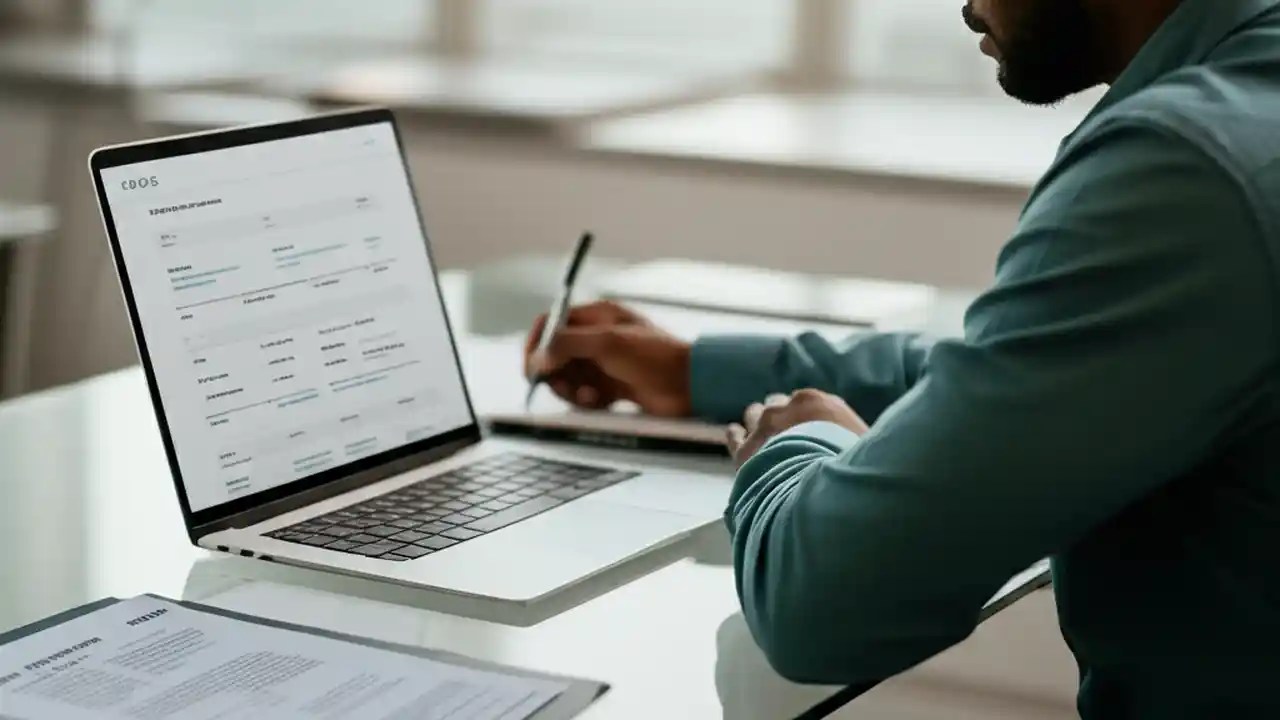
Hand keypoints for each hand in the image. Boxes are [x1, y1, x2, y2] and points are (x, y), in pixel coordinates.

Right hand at [524, 301, 692, 416]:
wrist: (690, 385)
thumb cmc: (656, 356)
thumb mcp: (608, 343)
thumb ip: (568, 345)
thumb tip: (538, 358)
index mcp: (597, 317)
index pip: (552, 323)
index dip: (537, 343)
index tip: (532, 365)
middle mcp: (597, 338)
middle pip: (555, 354)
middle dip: (553, 372)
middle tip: (558, 384)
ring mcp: (604, 364)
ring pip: (567, 377)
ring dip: (570, 389)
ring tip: (588, 395)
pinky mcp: (611, 388)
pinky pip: (583, 394)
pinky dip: (586, 400)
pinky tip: (600, 401)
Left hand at [726, 389, 868, 465]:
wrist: (823, 490)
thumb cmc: (852, 468)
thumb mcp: (863, 443)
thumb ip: (851, 433)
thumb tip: (855, 440)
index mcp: (817, 402)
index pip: (804, 401)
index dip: (803, 416)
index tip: (807, 427)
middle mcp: (786, 407)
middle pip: (777, 404)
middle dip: (780, 417)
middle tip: (785, 433)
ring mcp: (762, 426)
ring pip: (754, 414)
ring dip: (758, 423)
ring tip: (760, 434)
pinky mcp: (745, 450)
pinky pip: (734, 435)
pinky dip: (735, 435)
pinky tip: (735, 435)